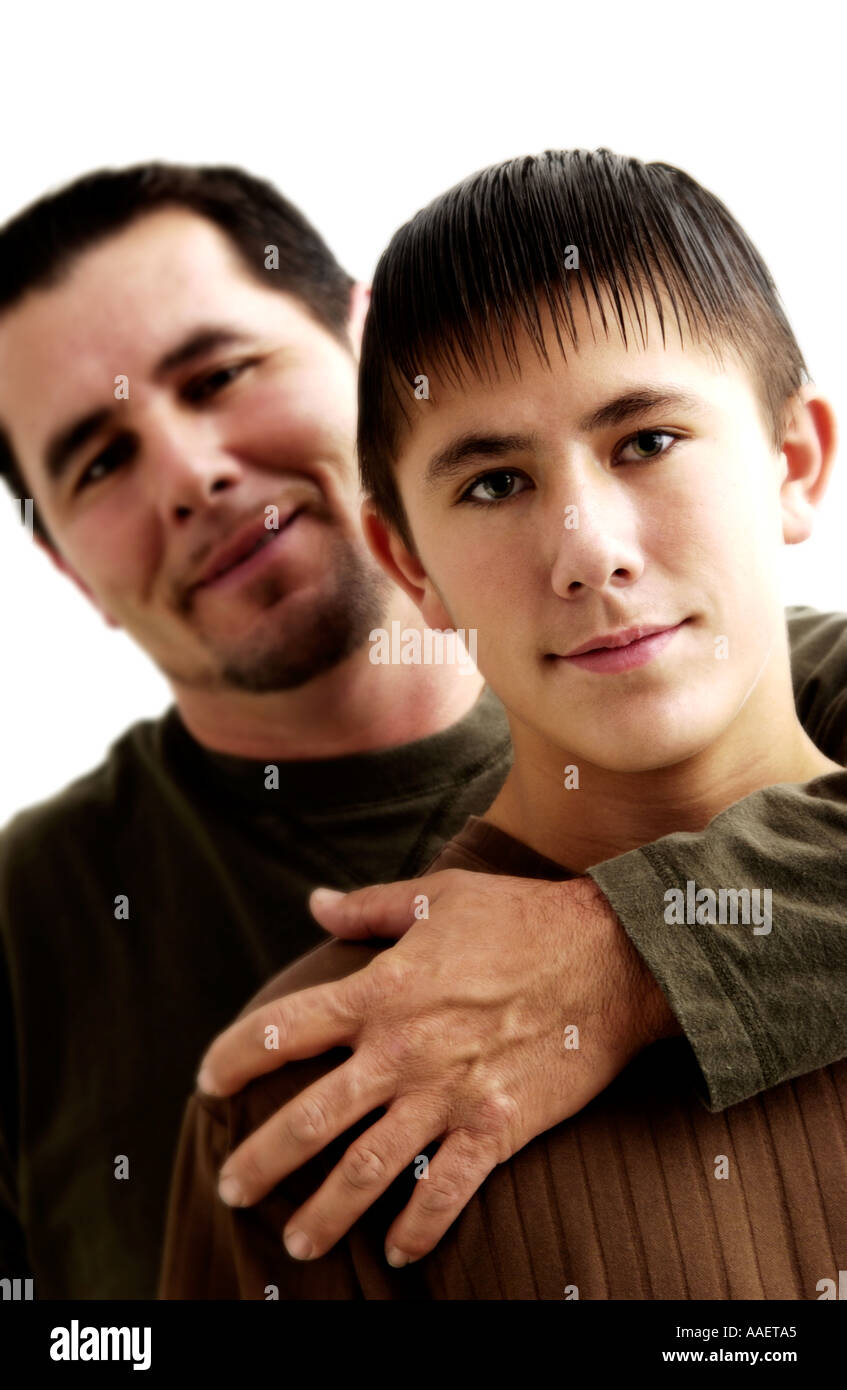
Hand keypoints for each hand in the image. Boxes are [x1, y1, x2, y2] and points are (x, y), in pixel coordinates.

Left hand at [198, 869, 677, 1266]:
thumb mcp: (437, 896)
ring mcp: (448, 1095)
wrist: (614, 956)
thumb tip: (314, 903)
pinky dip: (417, 1228)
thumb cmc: (522, 916)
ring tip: (295, 1244)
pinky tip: (395, 1253)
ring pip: (366, 1170)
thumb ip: (368, 908)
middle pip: (310, 1119)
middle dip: (262, 1161)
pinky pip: (445, 1192)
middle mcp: (402, 1050)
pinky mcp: (496, 1127)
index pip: (282, 1031)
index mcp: (380, 990)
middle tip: (230, 1188)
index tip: (209, 1083)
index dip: (234, 1058)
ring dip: (325, 1213)